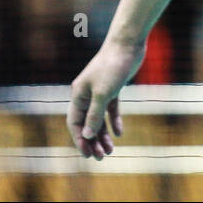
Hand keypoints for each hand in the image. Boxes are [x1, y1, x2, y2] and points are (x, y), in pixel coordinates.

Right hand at [67, 38, 146, 159]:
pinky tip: (119, 133)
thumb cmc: (113, 66)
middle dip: (92, 141)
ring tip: (111, 151)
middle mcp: (86, 94)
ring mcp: (100, 91)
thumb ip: (95, 115)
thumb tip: (87, 135)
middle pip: (86, 123)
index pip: (74, 123)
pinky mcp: (113, 88)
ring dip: (103, 135)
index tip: (87, 155)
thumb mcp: (103, 94)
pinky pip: (111, 110)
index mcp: (78, 94)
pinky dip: (113, 121)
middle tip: (101, 158)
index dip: (79, 139)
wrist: (128, 44)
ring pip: (98, 118)